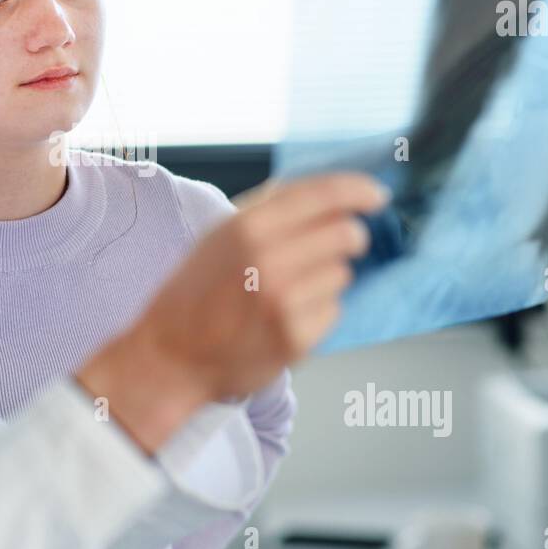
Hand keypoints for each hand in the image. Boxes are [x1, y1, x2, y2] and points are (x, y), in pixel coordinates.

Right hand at [77, 172, 388, 452]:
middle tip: (338, 245)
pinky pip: (334, 310)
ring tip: (288, 291)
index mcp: (247, 226)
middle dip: (349, 238)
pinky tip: (286, 318)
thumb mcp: (220, 234)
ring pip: (343, 274)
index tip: (377, 195)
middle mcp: (268, 261)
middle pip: (347, 234)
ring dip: (326, 278)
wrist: (170, 357)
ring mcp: (284, 303)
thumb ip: (270, 209)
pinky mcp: (296, 339)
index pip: (324, 195)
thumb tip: (330, 194)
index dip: (359, 191)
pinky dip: (318, 312)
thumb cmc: (195, 292)